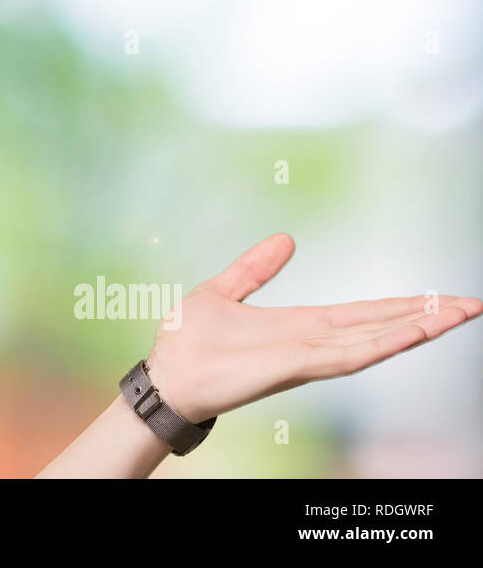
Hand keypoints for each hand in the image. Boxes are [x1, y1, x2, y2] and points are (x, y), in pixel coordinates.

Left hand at [142, 233, 481, 423]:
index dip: (399, 306)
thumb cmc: (187, 342)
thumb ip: (255, 268)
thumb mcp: (223, 291)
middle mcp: (311, 343)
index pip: (362, 314)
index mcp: (299, 326)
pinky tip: (411, 334)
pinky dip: (381, 344)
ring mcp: (306, 357)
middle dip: (425, 317)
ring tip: (458, 313)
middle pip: (380, 327)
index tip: (438, 296)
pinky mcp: (293, 366)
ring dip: (416, 328)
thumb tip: (286, 238)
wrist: (164, 377)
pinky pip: (347, 356)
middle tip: (472, 304)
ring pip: (374, 342)